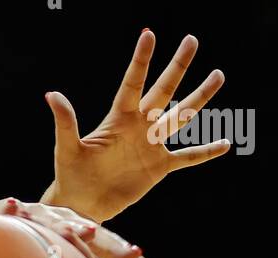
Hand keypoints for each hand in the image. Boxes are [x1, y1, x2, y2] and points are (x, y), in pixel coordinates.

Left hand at [43, 30, 228, 222]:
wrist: (82, 203)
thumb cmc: (71, 174)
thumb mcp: (67, 148)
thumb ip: (65, 121)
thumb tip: (51, 95)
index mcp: (119, 117)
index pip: (133, 82)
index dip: (141, 60)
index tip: (149, 34)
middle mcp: (139, 125)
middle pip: (164, 90)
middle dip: (178, 66)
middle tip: (192, 40)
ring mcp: (152, 145)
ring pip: (181, 116)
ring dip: (200, 97)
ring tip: (218, 75)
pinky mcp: (160, 167)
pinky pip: (188, 157)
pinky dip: (206, 152)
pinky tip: (225, 143)